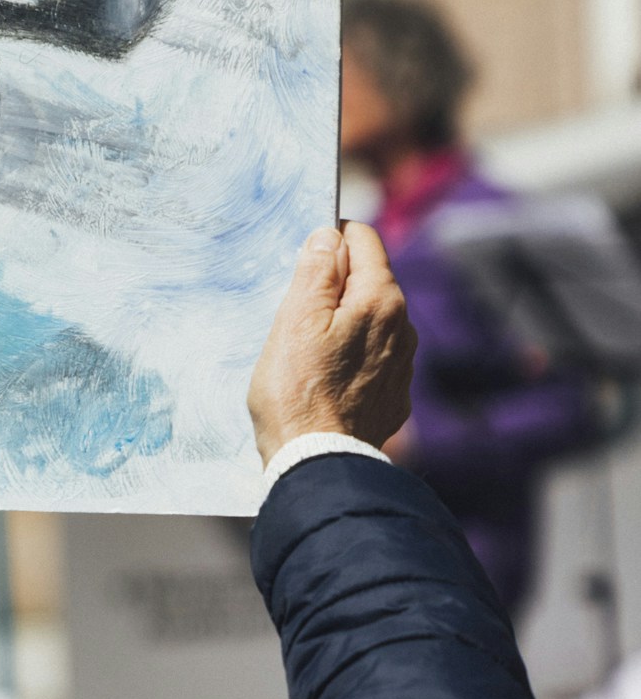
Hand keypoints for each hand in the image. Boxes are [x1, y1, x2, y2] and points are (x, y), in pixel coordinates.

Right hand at [248, 223, 415, 461]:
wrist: (319, 462)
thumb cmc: (297, 391)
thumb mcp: (294, 320)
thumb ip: (316, 270)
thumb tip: (330, 236)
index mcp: (381, 300)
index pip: (364, 240)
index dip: (331, 239)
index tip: (304, 260)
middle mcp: (404, 327)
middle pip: (369, 279)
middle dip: (337, 283)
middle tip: (297, 311)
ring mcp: (404, 363)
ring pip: (372, 319)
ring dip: (345, 320)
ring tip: (309, 349)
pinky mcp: (396, 394)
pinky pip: (375, 355)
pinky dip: (353, 354)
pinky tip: (328, 376)